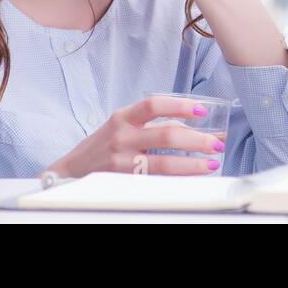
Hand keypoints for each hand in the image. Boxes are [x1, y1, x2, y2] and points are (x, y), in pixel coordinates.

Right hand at [44, 94, 226, 178]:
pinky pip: (155, 181)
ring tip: (211, 163)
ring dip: (192, 163)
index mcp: (123, 117)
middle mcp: (121, 136)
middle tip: (217, 143)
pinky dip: (176, 180)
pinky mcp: (122, 182)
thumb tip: (190, 127)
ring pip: (163, 162)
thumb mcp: (121, 127)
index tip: (202, 110)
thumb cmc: (101, 147)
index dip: (181, 106)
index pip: (155, 104)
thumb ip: (149, 125)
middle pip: (166, 134)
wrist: (70, 173)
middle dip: (197, 139)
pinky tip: (190, 179)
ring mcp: (121, 161)